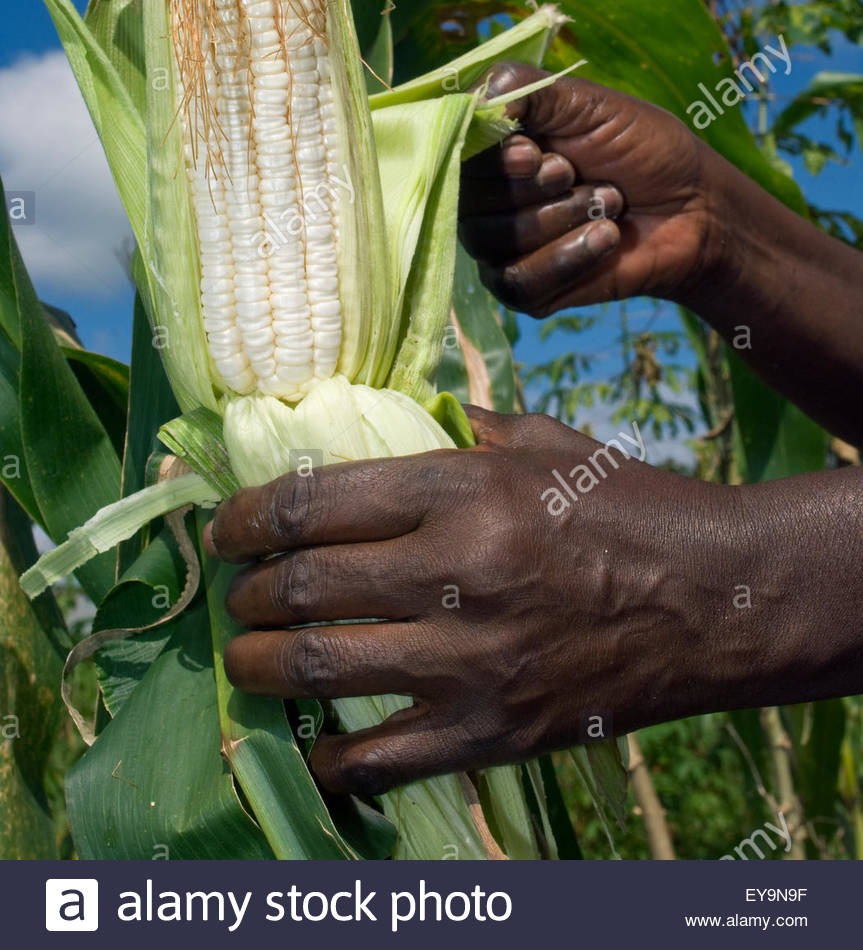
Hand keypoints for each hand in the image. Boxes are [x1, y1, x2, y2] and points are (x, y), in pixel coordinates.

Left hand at [205, 407, 758, 795]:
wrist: (716, 602)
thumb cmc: (629, 507)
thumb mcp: (545, 442)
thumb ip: (462, 429)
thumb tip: (392, 417)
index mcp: (464, 489)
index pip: (313, 500)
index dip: (245, 517)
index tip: (223, 531)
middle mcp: (455, 571)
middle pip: (302, 585)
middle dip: (246, 592)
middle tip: (237, 594)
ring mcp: (470, 659)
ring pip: (317, 668)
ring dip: (259, 663)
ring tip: (245, 656)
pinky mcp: (490, 731)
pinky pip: (375, 758)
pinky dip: (327, 756)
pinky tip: (311, 741)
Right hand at [459, 63, 727, 316]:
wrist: (698, 209)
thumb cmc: (645, 150)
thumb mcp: (589, 103)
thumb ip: (526, 88)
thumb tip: (476, 97)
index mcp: (497, 150)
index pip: (456, 156)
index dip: (488, 158)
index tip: (533, 151)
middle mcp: (489, 200)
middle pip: (468, 201)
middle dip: (532, 188)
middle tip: (577, 173)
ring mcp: (503, 248)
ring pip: (491, 242)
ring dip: (559, 219)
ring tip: (610, 202)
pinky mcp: (527, 291)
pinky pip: (518, 282)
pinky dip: (567, 259)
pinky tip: (607, 240)